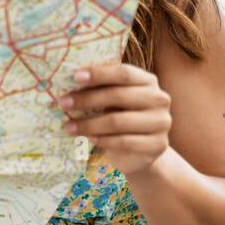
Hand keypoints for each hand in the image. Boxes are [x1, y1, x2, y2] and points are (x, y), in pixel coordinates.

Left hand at [59, 63, 171, 178]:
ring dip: (89, 124)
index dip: (100, 74)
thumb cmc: (120, 118)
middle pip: (119, 95)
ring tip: (68, 127)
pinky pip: (124, 142)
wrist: (140, 152)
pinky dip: (103, 140)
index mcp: (147, 81)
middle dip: (87, 99)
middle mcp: (159, 99)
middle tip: (63, 103)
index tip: (75, 77)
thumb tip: (67, 82)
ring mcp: (162, 122)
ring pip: (119, 121)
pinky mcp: (157, 145)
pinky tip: (89, 139)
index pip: (124, 73)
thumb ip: (100, 90)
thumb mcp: (112, 102)